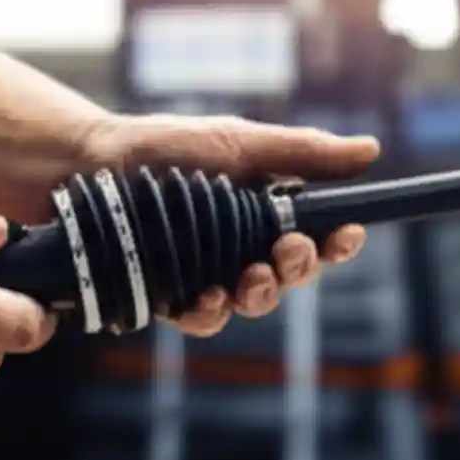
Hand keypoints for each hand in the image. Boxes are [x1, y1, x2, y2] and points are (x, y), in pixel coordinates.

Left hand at [83, 114, 380, 335]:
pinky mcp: (170, 295)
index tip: (347, 234)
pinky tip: (209, 295)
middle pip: (291, 275)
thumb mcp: (237, 141)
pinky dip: (210, 311)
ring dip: (262, 295)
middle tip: (286, 250)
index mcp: (265, 209)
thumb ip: (301, 151)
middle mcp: (241, 245)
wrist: (88, 164)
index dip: (338, 242)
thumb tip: (371, 150)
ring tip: (252, 276)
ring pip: (252, 302)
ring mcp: (207, 273)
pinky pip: (202, 318)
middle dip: (299, 268)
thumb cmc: (164, 146)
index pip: (317, 235)